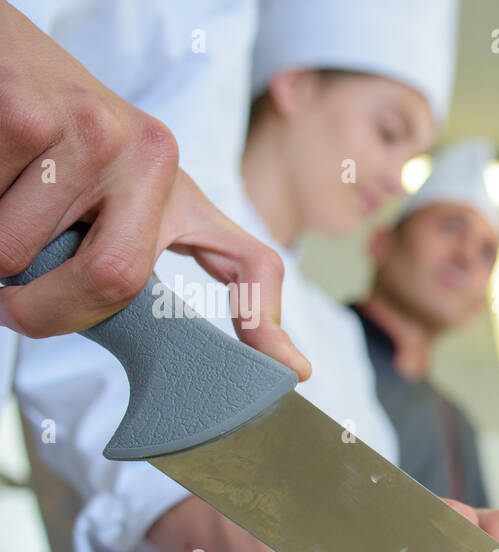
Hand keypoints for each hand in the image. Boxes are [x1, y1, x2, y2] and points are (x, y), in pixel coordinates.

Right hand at [0, 3, 309, 379]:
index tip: (291, 369)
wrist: (5, 57)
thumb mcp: (140, 197)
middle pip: (112, 280)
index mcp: (181, 186)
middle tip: (12, 298)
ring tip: (2, 208)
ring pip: (18, 252)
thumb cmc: (67, 143)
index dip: (265, 320)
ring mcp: (92, 128)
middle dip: (43, 307)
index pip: (248, 262)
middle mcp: (151, 154)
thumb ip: (172, 257)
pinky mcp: (24, 112)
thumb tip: (263, 353)